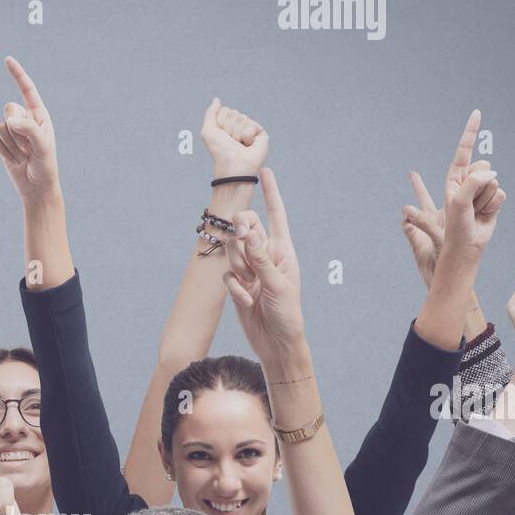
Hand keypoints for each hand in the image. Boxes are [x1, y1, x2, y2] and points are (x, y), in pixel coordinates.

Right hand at [0, 56, 59, 202]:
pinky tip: (16, 161)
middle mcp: (24, 119)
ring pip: (1, 126)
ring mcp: (12, 131)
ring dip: (12, 144)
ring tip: (24, 155)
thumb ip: (28, 129)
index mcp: (38, 114)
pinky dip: (6, 152)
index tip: (7, 60)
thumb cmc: (45, 165)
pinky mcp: (3, 144)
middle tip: (28, 145)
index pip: (27, 89)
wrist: (37, 187)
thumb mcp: (43, 145)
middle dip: (16, 126)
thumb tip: (9, 120)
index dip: (17, 74)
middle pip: (9, 108)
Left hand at [200, 99, 266, 180]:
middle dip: (229, 128)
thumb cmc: (220, 152)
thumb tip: (217, 99)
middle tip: (231, 142)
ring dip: (237, 133)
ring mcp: (250, 128)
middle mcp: (239, 125)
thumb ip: (210, 113)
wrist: (232, 165)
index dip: (220, 123)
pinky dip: (247, 136)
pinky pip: (251, 124)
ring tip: (239, 144)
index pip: (224, 110)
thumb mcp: (208, 131)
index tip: (222, 137)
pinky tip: (248, 145)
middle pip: (233, 113)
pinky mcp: (260, 133)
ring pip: (242, 118)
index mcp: (227, 124)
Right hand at [221, 169, 304, 361]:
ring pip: (233, 251)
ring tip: (249, 284)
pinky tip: (246, 300)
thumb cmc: (287, 314)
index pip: (276, 215)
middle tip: (241, 238)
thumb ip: (260, 259)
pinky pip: (227, 276)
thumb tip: (248, 233)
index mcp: (283, 251)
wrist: (276, 343)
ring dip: (238, 265)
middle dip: (241, 231)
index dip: (270, 193)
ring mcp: (251, 270)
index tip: (265, 171)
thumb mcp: (277, 285)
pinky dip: (235, 288)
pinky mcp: (238, 286)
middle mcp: (266, 256)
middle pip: (247, 229)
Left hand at [402, 112, 503, 283]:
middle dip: (479, 185)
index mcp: (454, 179)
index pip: (463, 151)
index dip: (471, 132)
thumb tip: (492, 172)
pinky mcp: (493, 201)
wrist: (467, 248)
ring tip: (475, 213)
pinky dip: (494, 206)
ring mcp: (481, 191)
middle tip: (469, 205)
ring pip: (494, 182)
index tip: (477, 113)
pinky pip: (501, 194)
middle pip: (483, 167)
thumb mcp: (457, 203)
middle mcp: (468, 182)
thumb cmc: (455, 229)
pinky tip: (484, 216)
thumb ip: (472, 182)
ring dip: (485, 200)